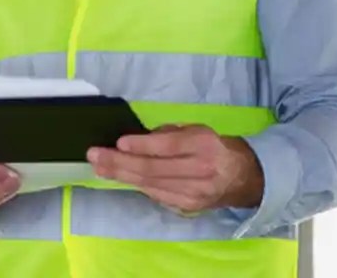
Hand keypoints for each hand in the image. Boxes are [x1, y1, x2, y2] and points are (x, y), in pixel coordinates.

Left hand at [87, 124, 264, 213]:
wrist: (242, 178)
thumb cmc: (213, 146)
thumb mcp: (196, 130)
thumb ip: (169, 134)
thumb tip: (136, 140)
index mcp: (204, 145)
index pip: (169, 147)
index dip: (143, 146)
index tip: (119, 142)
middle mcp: (199, 171)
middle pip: (154, 169)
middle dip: (120, 162)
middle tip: (95, 155)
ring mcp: (193, 193)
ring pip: (150, 184)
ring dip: (120, 175)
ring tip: (98, 166)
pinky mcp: (186, 206)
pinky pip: (155, 194)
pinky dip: (135, 184)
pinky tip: (119, 177)